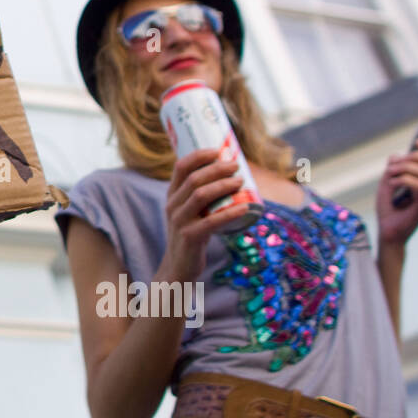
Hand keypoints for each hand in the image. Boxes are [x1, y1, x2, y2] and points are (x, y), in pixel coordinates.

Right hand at [162, 147, 249, 281]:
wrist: (178, 267)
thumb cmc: (192, 234)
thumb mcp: (190, 212)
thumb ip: (202, 196)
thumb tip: (232, 175)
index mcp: (172, 195)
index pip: (180, 167)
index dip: (199, 155)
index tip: (219, 150)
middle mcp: (172, 205)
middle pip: (194, 179)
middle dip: (217, 168)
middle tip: (236, 165)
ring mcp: (180, 221)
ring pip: (200, 196)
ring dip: (223, 185)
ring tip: (241, 181)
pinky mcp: (190, 237)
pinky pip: (212, 221)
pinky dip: (230, 213)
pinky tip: (245, 208)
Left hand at [376, 138, 417, 249]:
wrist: (386, 230)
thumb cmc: (388, 206)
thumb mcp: (389, 180)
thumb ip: (395, 166)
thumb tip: (398, 155)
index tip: (417, 141)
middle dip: (414, 157)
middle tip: (393, 166)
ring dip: (404, 169)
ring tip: (389, 175)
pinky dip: (402, 180)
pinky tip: (391, 184)